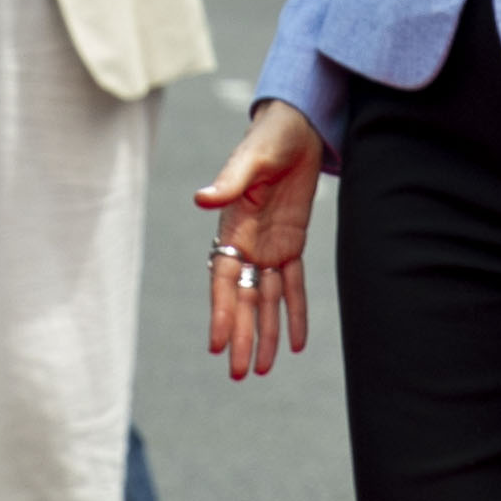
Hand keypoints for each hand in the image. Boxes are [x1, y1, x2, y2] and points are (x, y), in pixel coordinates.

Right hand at [195, 101, 324, 376]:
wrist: (297, 127)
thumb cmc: (269, 138)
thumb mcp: (251, 158)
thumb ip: (230, 181)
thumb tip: (202, 199)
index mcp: (233, 227)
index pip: (223, 278)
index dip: (220, 311)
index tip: (216, 343)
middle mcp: (248, 243)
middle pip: (242, 298)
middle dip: (239, 336)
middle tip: (237, 374)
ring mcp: (270, 246)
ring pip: (266, 299)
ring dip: (264, 333)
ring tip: (261, 369)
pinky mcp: (293, 242)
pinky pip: (294, 284)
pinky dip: (295, 312)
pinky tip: (296, 343)